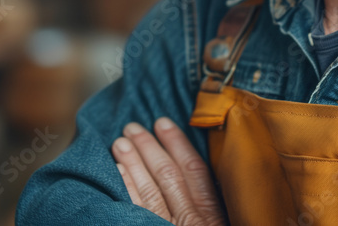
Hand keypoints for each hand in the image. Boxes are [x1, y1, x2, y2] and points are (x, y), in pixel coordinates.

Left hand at [112, 117, 226, 225]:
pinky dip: (126, 188)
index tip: (162, 123)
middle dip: (149, 147)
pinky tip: (117, 171)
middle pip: (168, 175)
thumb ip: (211, 206)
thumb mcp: (220, 225)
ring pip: (149, 190)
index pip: (195, 169)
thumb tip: (193, 170)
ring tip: (119, 143)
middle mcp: (191, 220)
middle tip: (132, 128)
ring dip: (133, 163)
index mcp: (212, 215)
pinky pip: (135, 210)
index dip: (177, 143)